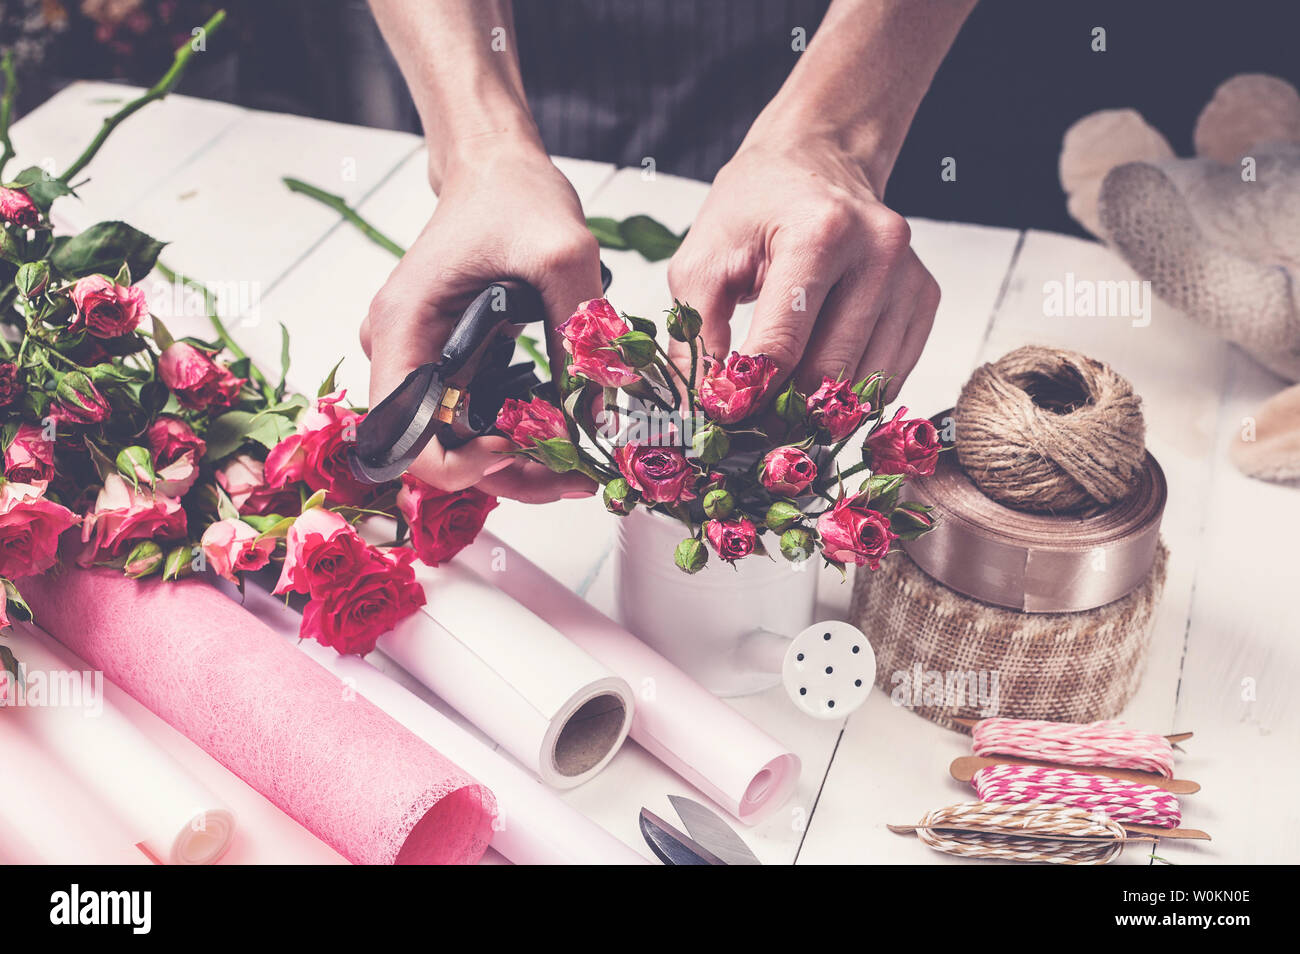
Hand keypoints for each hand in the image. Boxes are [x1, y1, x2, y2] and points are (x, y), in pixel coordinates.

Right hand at [360, 141, 600, 501]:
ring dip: (519, 465)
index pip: (404, 439)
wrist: (499, 168)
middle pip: (437, 453)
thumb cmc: (515, 196)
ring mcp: (424, 361)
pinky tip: (568, 436)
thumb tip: (602, 413)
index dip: (462, 465)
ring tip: (583, 465)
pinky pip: (476, 418)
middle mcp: (402, 354)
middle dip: (508, 476)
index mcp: (404, 331)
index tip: (522, 450)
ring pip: (460, 443)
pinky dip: (520, 437)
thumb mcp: (563, 253)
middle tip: (577, 477)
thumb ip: (581, 331)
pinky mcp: (452, 362)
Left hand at [666, 137, 939, 401]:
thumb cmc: (756, 207)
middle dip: (784, 410)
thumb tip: (702, 408)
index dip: (749, 395)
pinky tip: (819, 382)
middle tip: (749, 424)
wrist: (815, 163)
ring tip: (782, 405)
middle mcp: (876, 253)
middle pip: (828, 373)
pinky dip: (851, 396)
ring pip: (864, 387)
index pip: (783, 345)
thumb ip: (697, 335)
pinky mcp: (924, 298)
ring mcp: (908, 277)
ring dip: (819, 410)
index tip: (724, 418)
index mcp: (819, 234)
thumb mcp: (703, 261)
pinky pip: (890, 379)